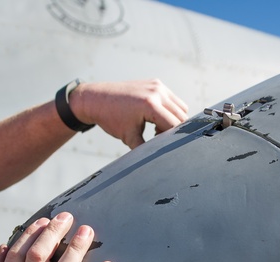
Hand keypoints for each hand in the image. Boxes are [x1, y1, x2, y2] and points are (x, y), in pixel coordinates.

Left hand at [69, 79, 189, 148]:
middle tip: (156, 137)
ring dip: (174, 120)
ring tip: (156, 128)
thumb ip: (145, 148)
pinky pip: (172, 99)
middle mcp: (157, 92)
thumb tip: (159, 160)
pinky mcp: (156, 83)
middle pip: (181, 116)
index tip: (162, 145)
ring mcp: (157, 85)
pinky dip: (169, 110)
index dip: (172, 138)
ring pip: (180, 107)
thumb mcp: (129, 137)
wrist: (97, 99)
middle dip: (174, 130)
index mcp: (150, 105)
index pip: (174, 125)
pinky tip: (155, 118)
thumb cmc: (111, 119)